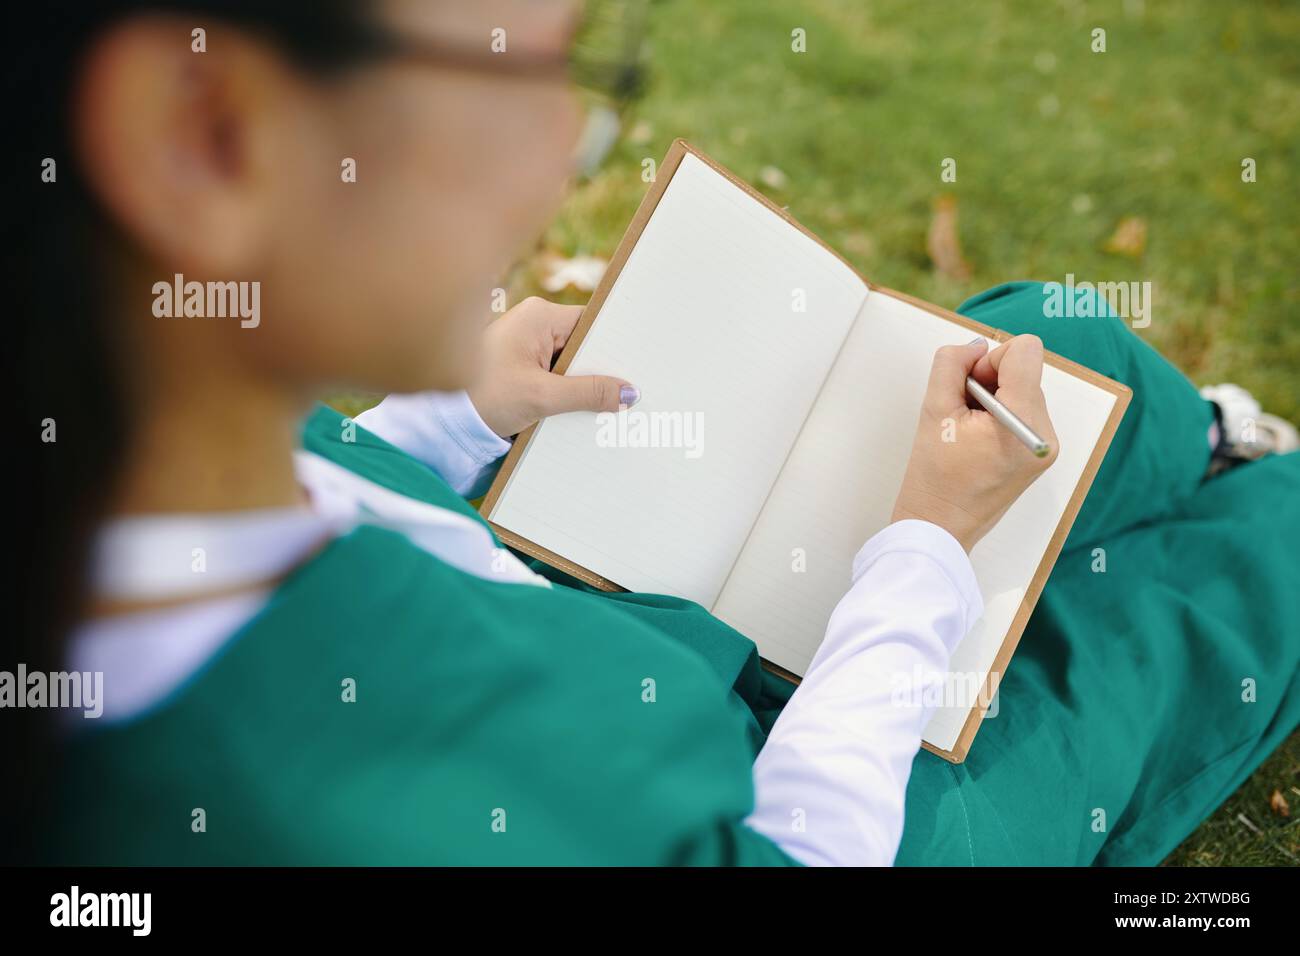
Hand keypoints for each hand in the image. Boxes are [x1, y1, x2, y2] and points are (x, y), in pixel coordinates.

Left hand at [466, 297, 638, 437]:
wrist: (443, 419)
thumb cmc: (483, 396)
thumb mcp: (541, 397)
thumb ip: (587, 393)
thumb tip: (629, 392)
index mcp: (539, 316)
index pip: (592, 324)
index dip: (614, 346)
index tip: (637, 366)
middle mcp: (534, 324)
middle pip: (584, 346)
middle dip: (600, 372)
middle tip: (627, 396)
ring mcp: (528, 345)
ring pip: (572, 364)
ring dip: (583, 387)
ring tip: (605, 408)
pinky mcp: (523, 366)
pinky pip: (557, 376)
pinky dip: (567, 393)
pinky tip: (580, 411)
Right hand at [890, 334, 1058, 551]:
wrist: (940, 528)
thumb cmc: (933, 477)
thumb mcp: (933, 410)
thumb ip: (950, 364)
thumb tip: (973, 346)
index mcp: (1025, 422)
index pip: (1025, 351)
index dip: (990, 359)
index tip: (969, 387)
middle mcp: (1046, 432)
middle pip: (1024, 371)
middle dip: (989, 381)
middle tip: (961, 414)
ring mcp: (1047, 445)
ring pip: (1023, 390)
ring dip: (992, 399)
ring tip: (967, 432)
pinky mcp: (1040, 453)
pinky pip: (1024, 411)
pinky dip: (999, 415)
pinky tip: (977, 441)